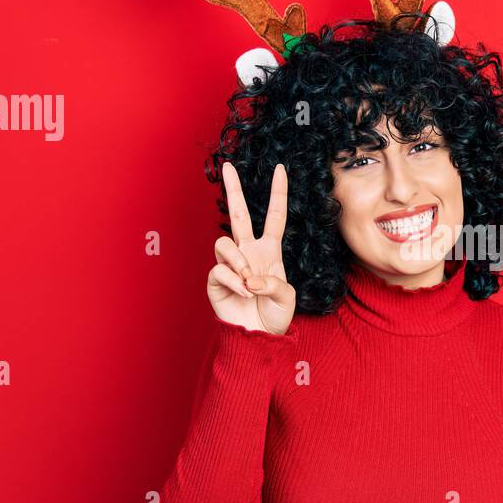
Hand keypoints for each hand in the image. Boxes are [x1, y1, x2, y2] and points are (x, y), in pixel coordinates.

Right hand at [208, 162, 295, 334]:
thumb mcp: (286, 298)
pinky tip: (241, 294)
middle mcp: (248, 252)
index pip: (275, 216)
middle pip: (238, 213)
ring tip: (248, 282)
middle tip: (228, 166)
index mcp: (269, 250)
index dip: (278, 193)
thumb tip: (249, 277)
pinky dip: (233, 281)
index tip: (280, 169)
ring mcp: (230, 264)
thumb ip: (273, 284)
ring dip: (238, 261)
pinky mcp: (215, 279)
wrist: (258, 337)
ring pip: (224, 243)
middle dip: (233, 189)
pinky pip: (219, 269)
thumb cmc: (274, 316)